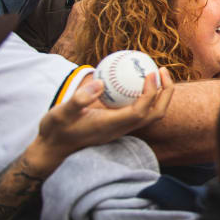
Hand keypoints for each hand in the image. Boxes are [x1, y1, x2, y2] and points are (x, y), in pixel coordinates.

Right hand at [26, 69, 173, 173]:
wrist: (53, 149)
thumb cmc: (56, 130)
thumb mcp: (60, 114)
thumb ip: (78, 100)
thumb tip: (100, 83)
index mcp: (110, 126)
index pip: (140, 111)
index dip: (150, 93)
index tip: (151, 74)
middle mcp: (121, 128)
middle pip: (155, 114)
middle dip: (165, 93)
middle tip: (162, 70)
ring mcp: (122, 128)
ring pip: (151, 114)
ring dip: (160, 94)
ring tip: (157, 73)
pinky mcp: (119, 125)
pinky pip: (141, 110)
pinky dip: (148, 95)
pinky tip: (138, 80)